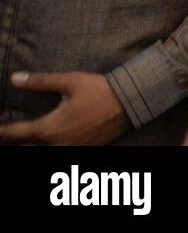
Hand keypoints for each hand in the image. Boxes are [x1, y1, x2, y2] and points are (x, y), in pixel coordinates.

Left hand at [0, 71, 128, 144]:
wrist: (131, 103)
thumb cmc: (100, 91)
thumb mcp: (70, 82)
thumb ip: (40, 81)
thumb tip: (15, 78)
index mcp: (49, 129)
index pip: (14, 134)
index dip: (0, 131)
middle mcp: (56, 144)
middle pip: (23, 150)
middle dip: (11, 143)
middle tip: (5, 137)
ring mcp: (69, 150)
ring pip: (39, 154)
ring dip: (28, 147)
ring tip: (22, 141)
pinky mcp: (82, 151)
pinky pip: (56, 155)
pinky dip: (46, 149)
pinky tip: (46, 143)